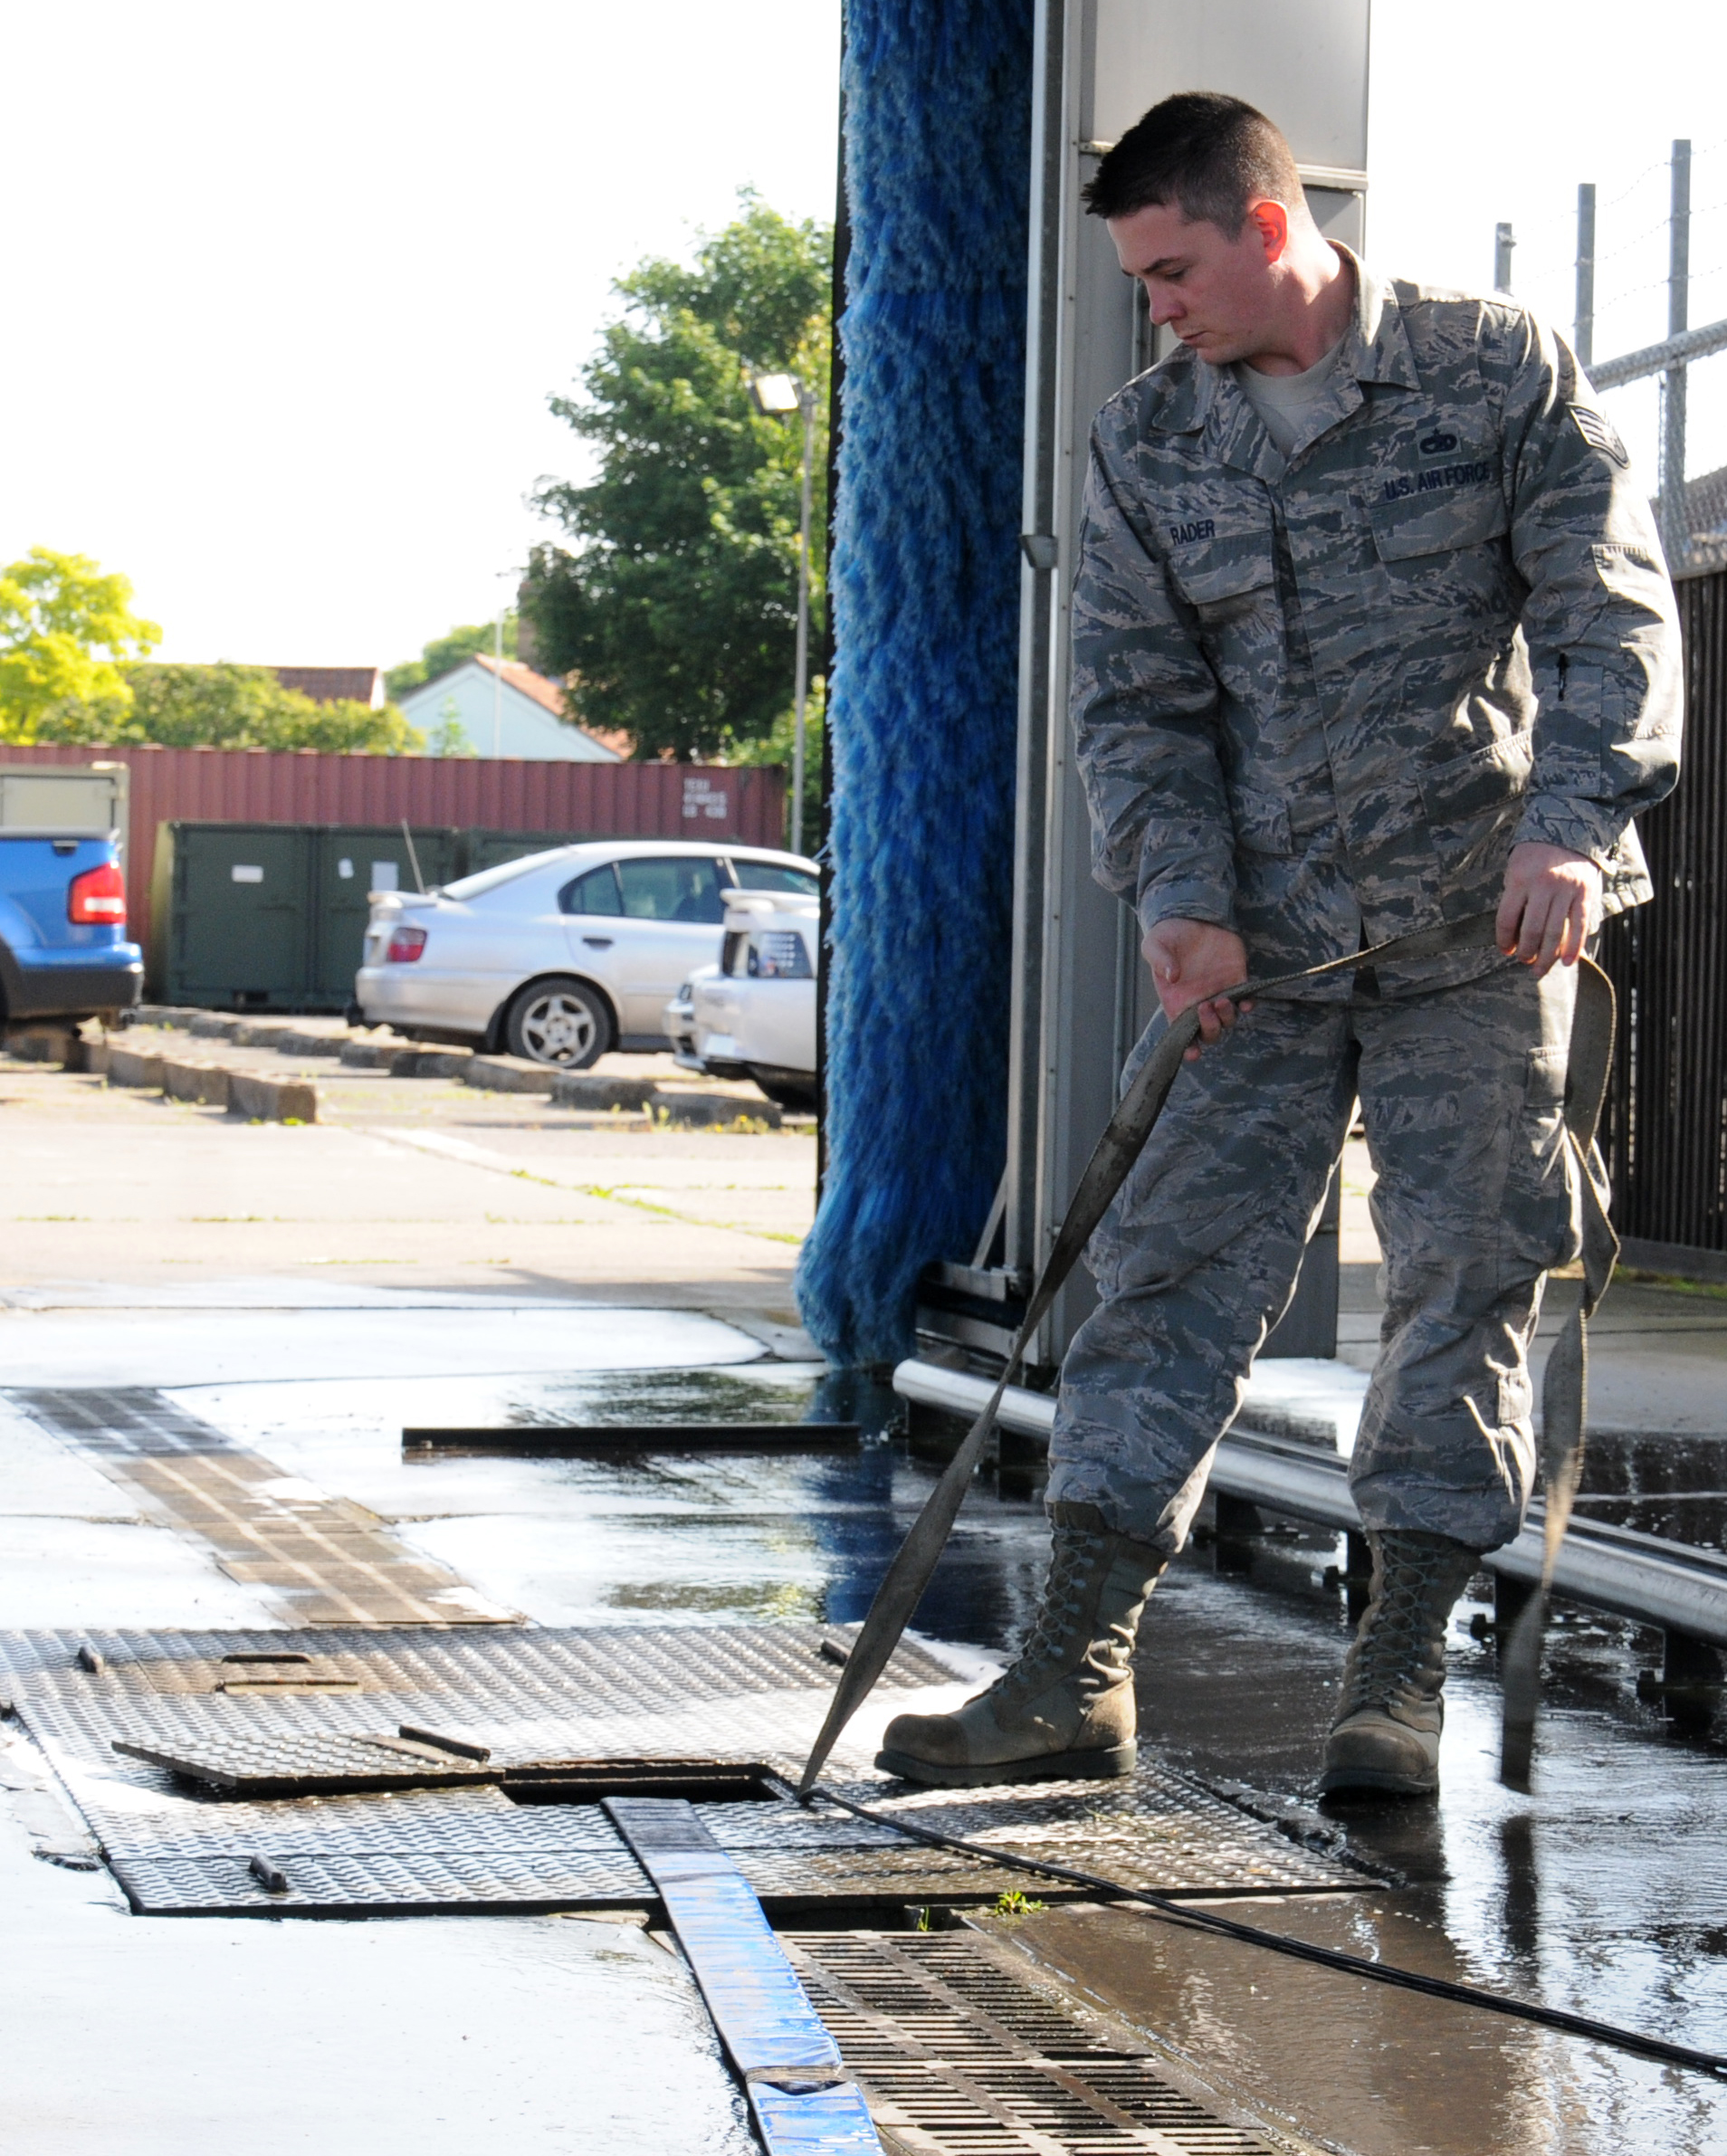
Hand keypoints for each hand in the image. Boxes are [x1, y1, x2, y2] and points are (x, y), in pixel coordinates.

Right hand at [1143, 918, 1252, 1061]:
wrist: (1193, 916)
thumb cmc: (1169, 935)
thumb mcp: (1155, 944)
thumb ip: (1160, 960)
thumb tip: (1172, 976)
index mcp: (1176, 1002)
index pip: (1182, 1034)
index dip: (1188, 1047)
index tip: (1192, 1053)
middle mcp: (1198, 1004)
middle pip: (1209, 1033)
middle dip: (1210, 1029)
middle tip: (1205, 1008)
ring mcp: (1219, 994)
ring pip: (1228, 1021)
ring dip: (1226, 1018)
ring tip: (1221, 1000)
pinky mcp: (1237, 980)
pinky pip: (1245, 1001)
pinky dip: (1247, 1006)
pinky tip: (1245, 1001)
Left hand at [1496, 842, 1602, 977]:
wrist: (1569, 827)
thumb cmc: (1535, 853)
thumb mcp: (1516, 868)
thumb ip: (1515, 896)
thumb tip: (1513, 933)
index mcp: (1519, 879)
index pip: (1507, 919)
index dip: (1504, 939)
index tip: (1505, 951)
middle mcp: (1543, 886)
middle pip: (1532, 930)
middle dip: (1526, 952)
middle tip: (1524, 961)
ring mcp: (1566, 890)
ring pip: (1555, 932)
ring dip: (1546, 956)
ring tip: (1539, 969)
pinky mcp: (1585, 893)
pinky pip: (1580, 925)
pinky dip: (1573, 946)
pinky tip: (1567, 962)